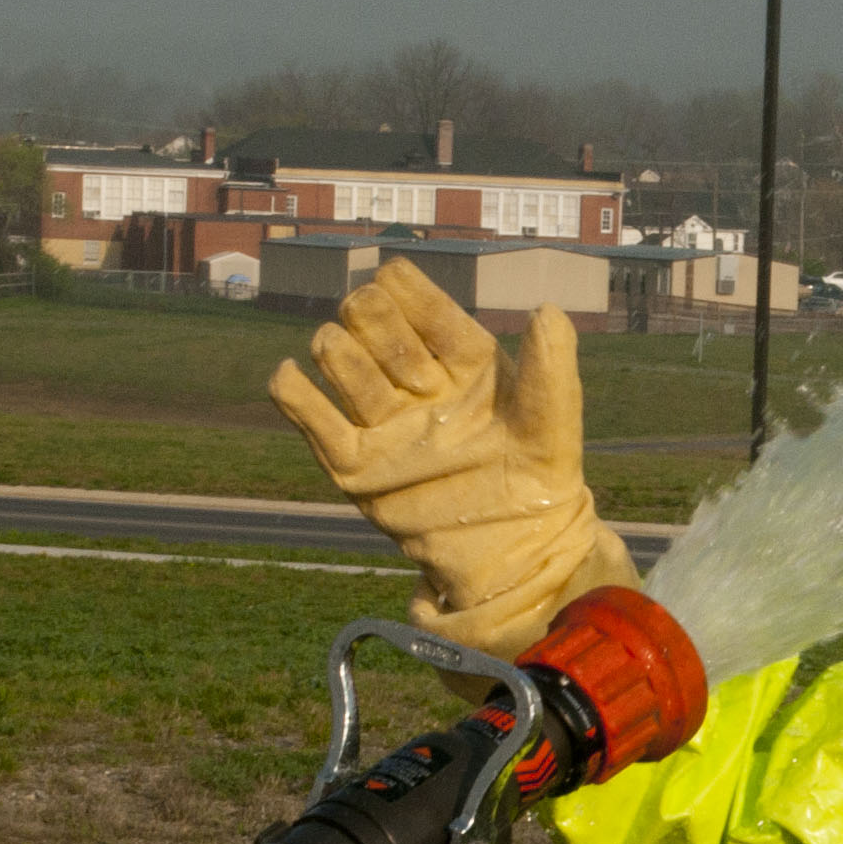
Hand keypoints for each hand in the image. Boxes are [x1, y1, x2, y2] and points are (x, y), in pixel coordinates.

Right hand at [267, 260, 638, 658]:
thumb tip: (547, 309)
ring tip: (364, 374)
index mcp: (463, 358)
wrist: (515, 548)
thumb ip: (551, 365)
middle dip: (379, 326)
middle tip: (415, 374)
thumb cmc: (539, 477)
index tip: (419, 312)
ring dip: (342, 353)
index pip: (419, 301)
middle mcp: (417, 381)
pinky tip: (290, 373)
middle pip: (371, 320)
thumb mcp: (553, 419)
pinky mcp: (356, 467)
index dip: (411, 295)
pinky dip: (293, 393)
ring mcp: (384, 422)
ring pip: (339, 358)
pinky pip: (313, 421)